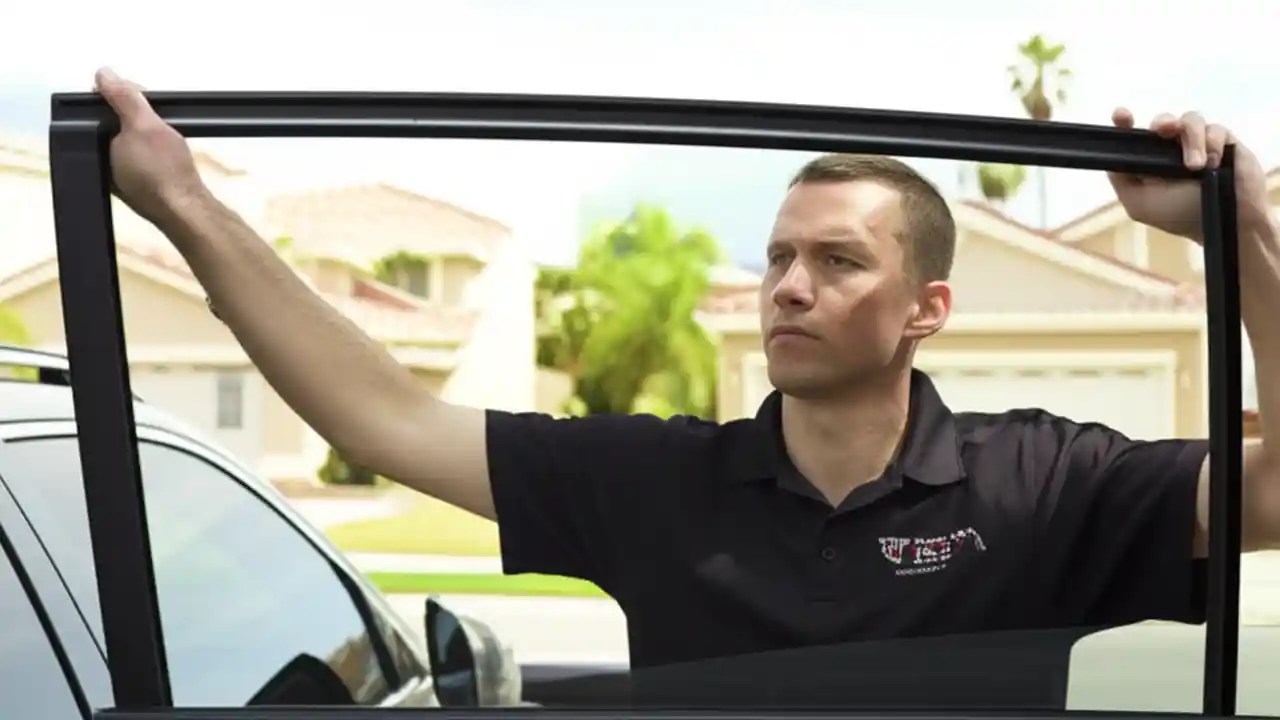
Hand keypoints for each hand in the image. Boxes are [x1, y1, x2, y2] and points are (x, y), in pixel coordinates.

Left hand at [93, 67, 207, 223]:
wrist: (190, 211)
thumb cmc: (164, 170)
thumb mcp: (144, 125)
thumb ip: (123, 98)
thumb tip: (103, 73)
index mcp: (95, 149)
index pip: (102, 112)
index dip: (123, 98)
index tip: (144, 96)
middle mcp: (106, 166)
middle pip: (119, 128)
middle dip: (140, 116)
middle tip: (161, 115)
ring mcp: (127, 182)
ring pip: (136, 145)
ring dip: (152, 134)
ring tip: (169, 133)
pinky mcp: (148, 192)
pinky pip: (150, 162)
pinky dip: (160, 154)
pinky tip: (174, 155)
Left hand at [1107, 108, 1270, 242]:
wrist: (1223, 225)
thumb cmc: (1179, 216)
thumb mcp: (1139, 203)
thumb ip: (1121, 178)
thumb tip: (1112, 154)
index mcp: (1149, 161)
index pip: (1134, 137)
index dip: (1124, 122)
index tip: (1121, 115)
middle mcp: (1171, 149)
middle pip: (1162, 122)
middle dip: (1162, 122)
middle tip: (1164, 130)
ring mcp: (1197, 143)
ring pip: (1189, 120)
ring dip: (1191, 140)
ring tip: (1196, 166)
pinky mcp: (1223, 141)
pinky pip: (1215, 129)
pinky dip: (1212, 143)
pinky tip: (1213, 162)